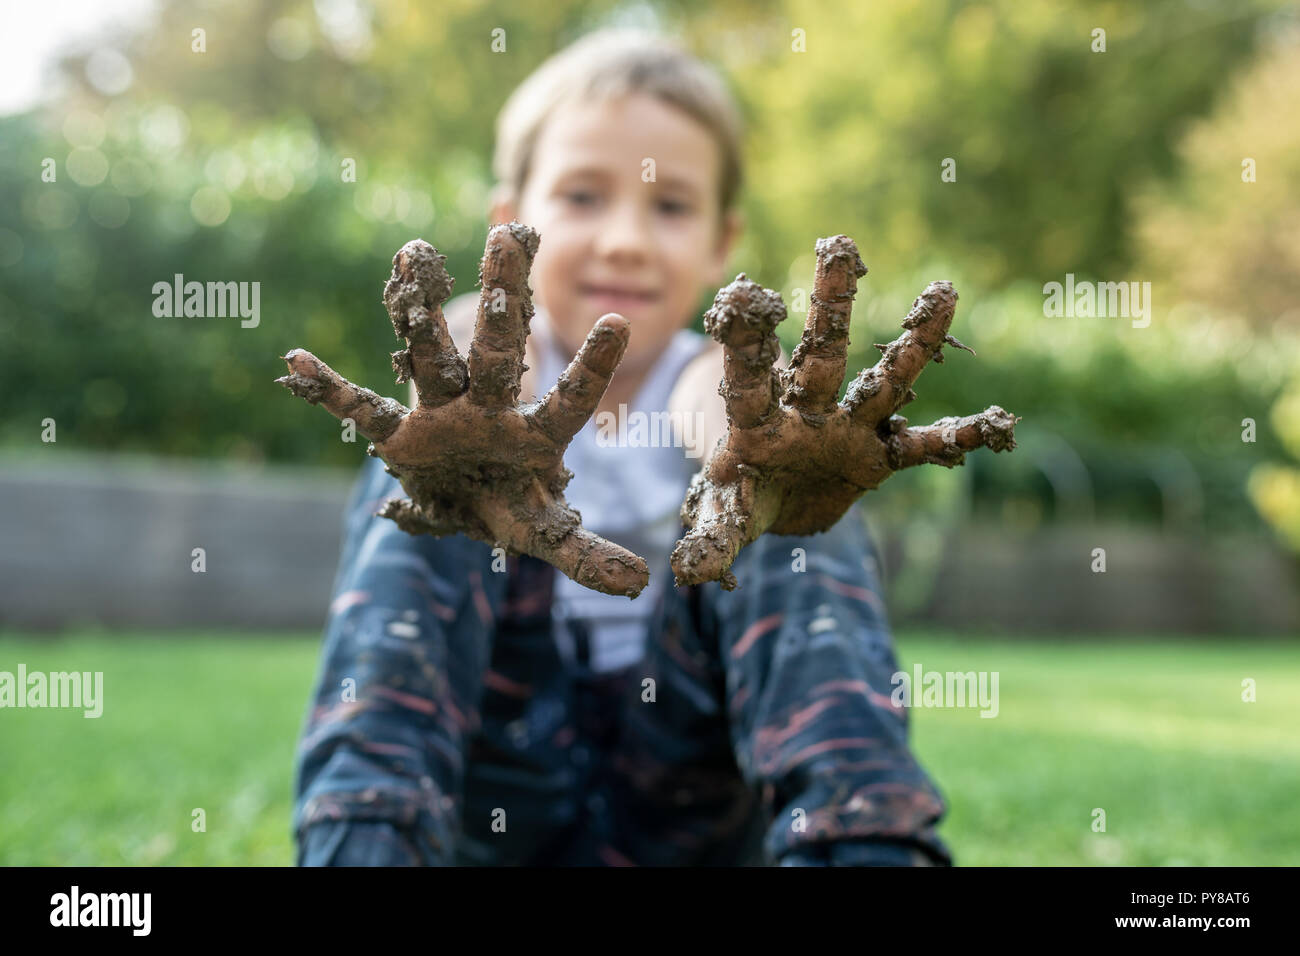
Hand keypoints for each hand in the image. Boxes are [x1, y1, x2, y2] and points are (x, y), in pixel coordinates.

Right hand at [277, 222, 649, 597]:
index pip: (570, 400)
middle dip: (502, 298)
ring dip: (418, 310)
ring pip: (433, 355)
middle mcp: (489, 409)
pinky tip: (296, 363)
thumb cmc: (513, 506)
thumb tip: (641, 583)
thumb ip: (587, 553)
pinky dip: (330, 393)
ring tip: (413, 252)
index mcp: (535, 434)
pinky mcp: (401, 434)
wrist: (462, 504)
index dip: (593, 369)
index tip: (618, 323)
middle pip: (497, 350)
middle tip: (507, 235)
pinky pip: (363, 412)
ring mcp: (443, 413)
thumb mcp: (547, 533)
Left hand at [670, 234, 1018, 589]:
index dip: (746, 340)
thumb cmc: (740, 495)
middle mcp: (807, 410)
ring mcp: (848, 427)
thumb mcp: (724, 515)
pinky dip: (956, 440)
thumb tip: (689, 573)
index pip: (749, 376)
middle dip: (831, 304)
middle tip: (839, 244)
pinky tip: (997, 425)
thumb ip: (712, 537)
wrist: (775, 503)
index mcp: (758, 420)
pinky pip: (923, 447)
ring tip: (943, 291)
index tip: (740, 293)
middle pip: (821, 352)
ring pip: (883, 380)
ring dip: (913, 344)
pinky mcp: (878, 456)